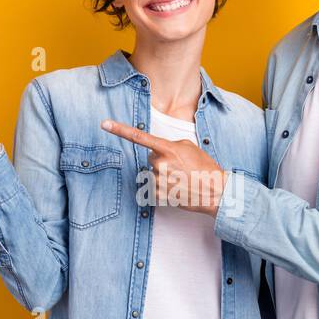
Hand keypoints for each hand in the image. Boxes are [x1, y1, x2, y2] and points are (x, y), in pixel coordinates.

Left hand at [100, 119, 225, 215]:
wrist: (214, 192)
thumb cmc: (205, 168)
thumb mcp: (190, 147)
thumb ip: (171, 144)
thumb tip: (159, 151)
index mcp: (167, 149)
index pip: (139, 136)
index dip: (119, 129)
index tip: (104, 124)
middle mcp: (159, 164)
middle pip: (151, 158)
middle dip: (163, 161)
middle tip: (180, 167)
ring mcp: (157, 181)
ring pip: (153, 173)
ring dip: (164, 175)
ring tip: (181, 179)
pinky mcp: (157, 195)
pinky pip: (154, 187)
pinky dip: (164, 188)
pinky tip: (177, 188)